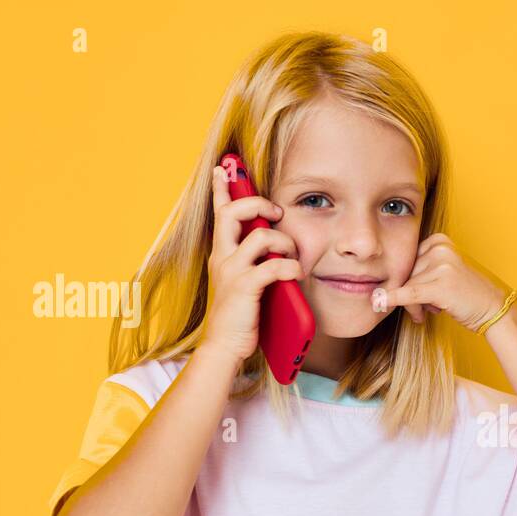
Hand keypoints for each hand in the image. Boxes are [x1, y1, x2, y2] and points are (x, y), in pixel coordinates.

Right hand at [201, 164, 303, 363]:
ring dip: (284, 241)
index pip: (219, 212)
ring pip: (259, 236)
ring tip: (292, 255)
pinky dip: (290, 267)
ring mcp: (231, 272)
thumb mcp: (244, 281)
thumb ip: (255, 261)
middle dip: (257, 203)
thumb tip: (279, 246)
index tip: (224, 168)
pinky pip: (272, 267)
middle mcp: (222, 257)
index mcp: (222, 253)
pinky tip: (296, 274)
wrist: (224, 346)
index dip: (221, 188)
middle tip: (276, 211)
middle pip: (232, 212)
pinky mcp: (244, 288)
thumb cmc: (239, 315)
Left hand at [371, 233, 509, 331]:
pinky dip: (392, 299)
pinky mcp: (440, 284)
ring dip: (412, 306)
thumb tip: (383, 284)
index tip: (415, 297)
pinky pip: (408, 293)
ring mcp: (441, 264)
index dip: (406, 281)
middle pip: (405, 272)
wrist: (495, 308)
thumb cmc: (468, 294)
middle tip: (422, 311)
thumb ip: (419, 271)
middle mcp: (439, 248)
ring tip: (428, 313)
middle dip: (408, 296)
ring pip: (406, 286)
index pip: (407, 260)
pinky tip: (379, 303)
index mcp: (439, 240)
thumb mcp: (443, 272)